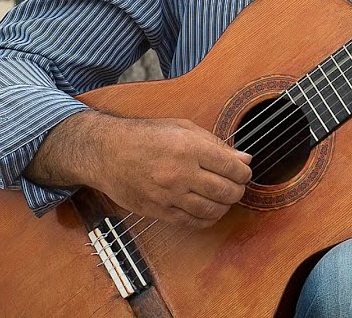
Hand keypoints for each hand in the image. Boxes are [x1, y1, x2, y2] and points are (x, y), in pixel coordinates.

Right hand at [94, 116, 253, 229]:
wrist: (107, 152)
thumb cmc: (146, 136)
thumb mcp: (183, 128)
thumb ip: (216, 144)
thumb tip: (244, 160)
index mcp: (189, 148)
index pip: (232, 168)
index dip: (244, 173)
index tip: (243, 172)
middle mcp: (180, 173)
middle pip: (226, 192)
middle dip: (238, 190)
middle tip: (236, 186)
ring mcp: (168, 195)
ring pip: (211, 210)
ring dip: (224, 206)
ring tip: (223, 198)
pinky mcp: (158, 211)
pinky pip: (192, 222)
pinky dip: (206, 219)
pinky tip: (209, 210)